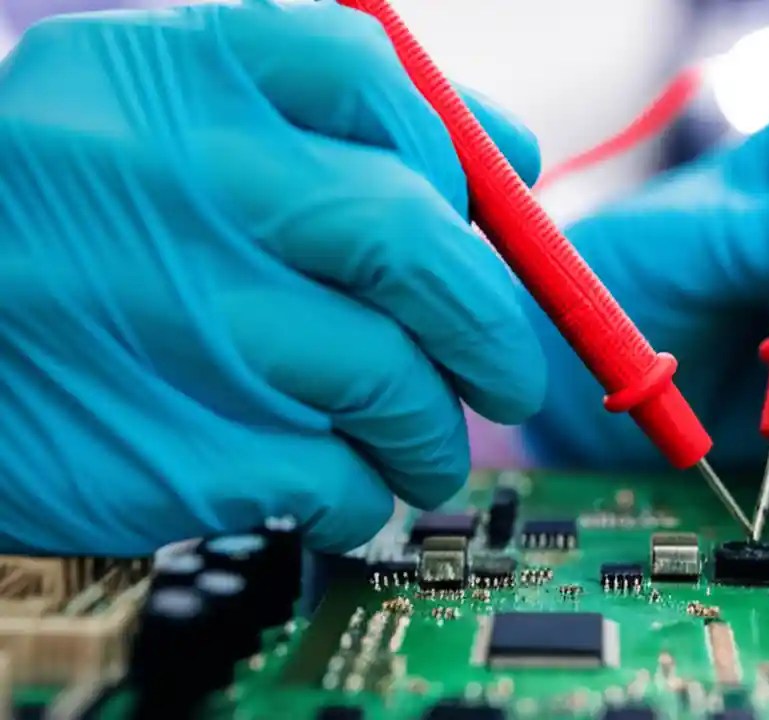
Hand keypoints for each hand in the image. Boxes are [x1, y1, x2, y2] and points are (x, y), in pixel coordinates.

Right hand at [0, 1, 544, 554]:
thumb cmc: (57, 218)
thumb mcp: (162, 112)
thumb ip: (328, 116)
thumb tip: (511, 155)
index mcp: (185, 72)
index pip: (385, 85)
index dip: (460, 164)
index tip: (478, 224)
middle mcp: (188, 182)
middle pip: (418, 246)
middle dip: (492, 328)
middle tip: (504, 375)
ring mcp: (182, 318)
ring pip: (391, 380)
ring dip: (431, 433)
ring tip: (423, 449)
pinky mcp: (176, 447)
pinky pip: (336, 476)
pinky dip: (366, 492)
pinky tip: (344, 488)